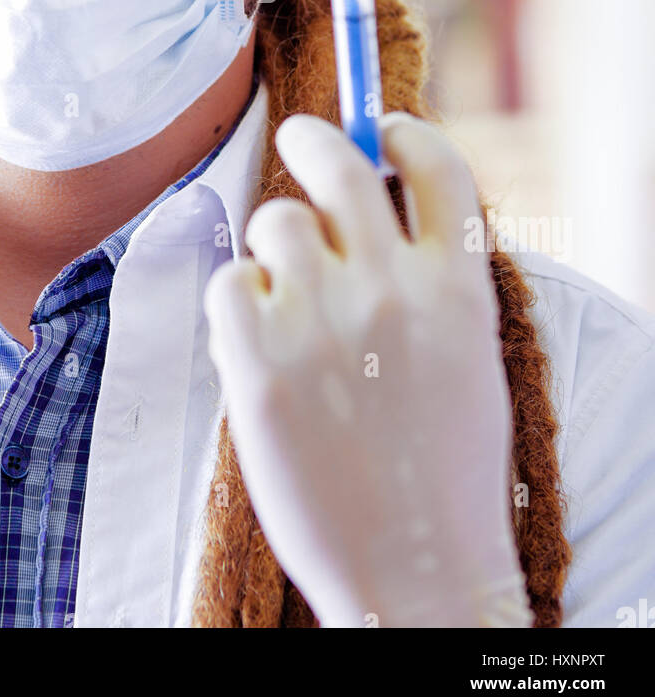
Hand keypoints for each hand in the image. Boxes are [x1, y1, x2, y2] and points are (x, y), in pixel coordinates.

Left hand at [204, 112, 531, 627]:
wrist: (414, 569)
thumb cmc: (441, 467)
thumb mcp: (467, 355)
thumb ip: (432, 275)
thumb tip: (379, 197)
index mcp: (458, 288)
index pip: (436, 164)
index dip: (406, 132)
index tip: (384, 127)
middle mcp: (390, 289)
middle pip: (340, 164)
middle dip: (315, 138)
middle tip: (302, 137)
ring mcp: (321, 322)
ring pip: (274, 222)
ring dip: (276, 244)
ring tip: (290, 297)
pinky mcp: (259, 362)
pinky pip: (229, 281)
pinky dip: (239, 299)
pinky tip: (260, 336)